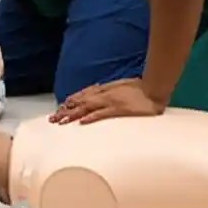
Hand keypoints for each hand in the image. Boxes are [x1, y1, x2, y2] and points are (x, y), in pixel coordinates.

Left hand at [50, 78, 165, 124]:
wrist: (154, 89)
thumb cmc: (139, 89)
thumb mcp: (119, 86)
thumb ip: (106, 90)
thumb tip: (94, 93)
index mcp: (104, 90)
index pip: (83, 96)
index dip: (70, 103)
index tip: (59, 109)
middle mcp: (104, 95)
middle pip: (81, 103)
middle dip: (66, 111)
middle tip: (53, 118)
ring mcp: (111, 102)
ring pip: (88, 108)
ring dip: (73, 115)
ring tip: (61, 121)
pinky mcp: (120, 109)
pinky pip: (103, 113)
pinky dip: (92, 117)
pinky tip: (82, 121)